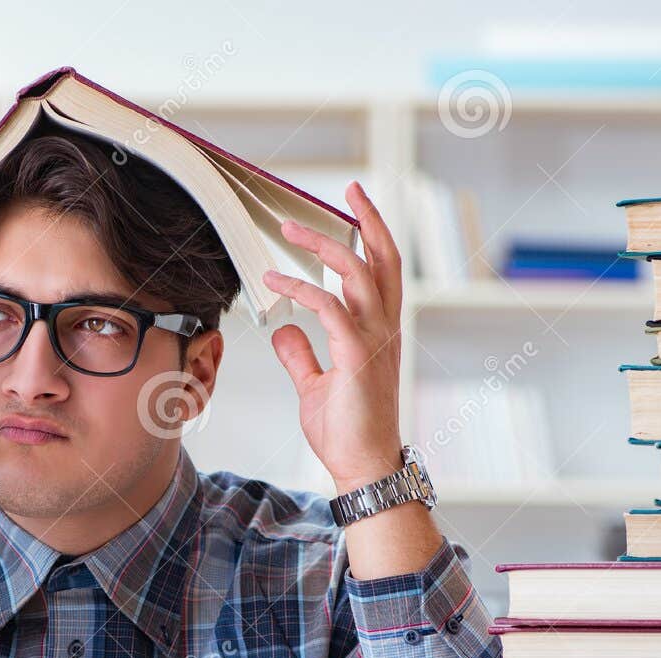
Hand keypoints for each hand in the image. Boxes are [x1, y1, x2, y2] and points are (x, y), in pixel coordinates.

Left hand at [262, 181, 404, 492]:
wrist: (362, 466)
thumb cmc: (346, 431)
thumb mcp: (315, 387)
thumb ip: (302, 357)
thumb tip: (284, 334)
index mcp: (378, 332)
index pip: (383, 271)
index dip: (373, 236)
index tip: (356, 207)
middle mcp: (383, 329)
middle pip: (383, 259)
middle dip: (368, 220)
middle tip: (349, 188)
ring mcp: (374, 340)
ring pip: (357, 274)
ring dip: (324, 245)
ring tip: (291, 229)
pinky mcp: (356, 356)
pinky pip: (330, 308)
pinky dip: (302, 289)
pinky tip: (277, 282)